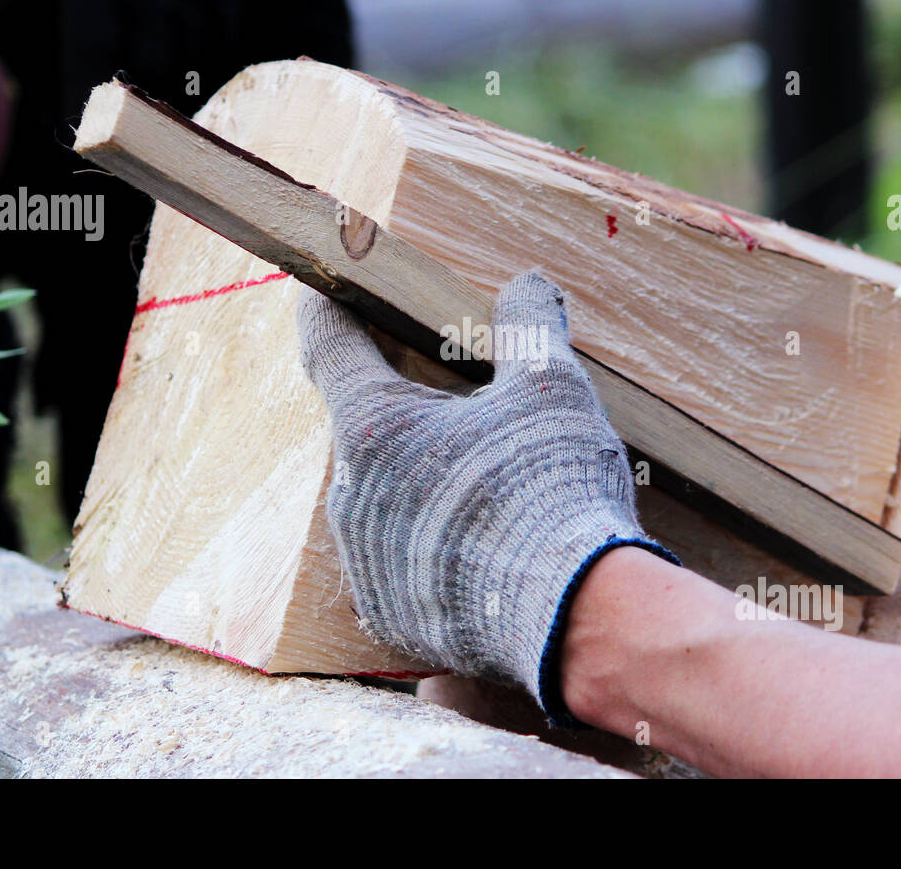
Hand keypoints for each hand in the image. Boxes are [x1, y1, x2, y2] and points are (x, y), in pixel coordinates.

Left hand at [296, 271, 675, 721]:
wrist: (578, 618)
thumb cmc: (553, 490)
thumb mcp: (551, 388)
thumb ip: (528, 325)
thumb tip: (526, 283)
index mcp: (377, 429)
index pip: (329, 346)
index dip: (327, 308)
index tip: (322, 289)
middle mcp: (352, 498)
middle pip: (362, 430)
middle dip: (398, 409)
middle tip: (448, 398)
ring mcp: (366, 566)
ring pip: (379, 500)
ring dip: (414, 481)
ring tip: (477, 481)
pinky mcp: (392, 618)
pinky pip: (400, 564)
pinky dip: (430, 544)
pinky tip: (481, 543)